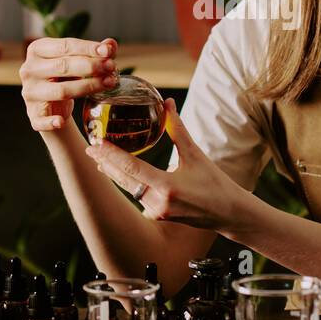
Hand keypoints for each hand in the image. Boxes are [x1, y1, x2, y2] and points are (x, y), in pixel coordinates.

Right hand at [19, 36, 118, 132]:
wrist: (52, 103)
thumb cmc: (66, 76)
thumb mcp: (77, 60)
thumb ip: (94, 52)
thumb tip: (111, 44)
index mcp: (37, 50)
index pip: (65, 46)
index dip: (88, 48)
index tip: (108, 51)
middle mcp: (29, 70)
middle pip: (63, 66)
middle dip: (90, 66)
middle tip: (111, 67)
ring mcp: (30, 93)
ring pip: (60, 90)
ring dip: (87, 87)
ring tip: (109, 83)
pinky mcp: (33, 114)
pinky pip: (41, 119)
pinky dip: (50, 121)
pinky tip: (61, 121)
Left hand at [85, 98, 246, 230]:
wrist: (229, 214)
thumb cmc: (216, 183)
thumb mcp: (196, 154)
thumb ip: (178, 129)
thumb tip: (168, 104)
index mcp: (167, 186)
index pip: (131, 167)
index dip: (111, 154)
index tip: (96, 143)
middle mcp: (158, 202)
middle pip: (124, 179)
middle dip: (106, 163)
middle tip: (91, 147)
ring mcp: (157, 212)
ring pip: (129, 188)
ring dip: (114, 173)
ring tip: (100, 159)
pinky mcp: (159, 216)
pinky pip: (138, 196)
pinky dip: (129, 183)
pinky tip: (120, 174)